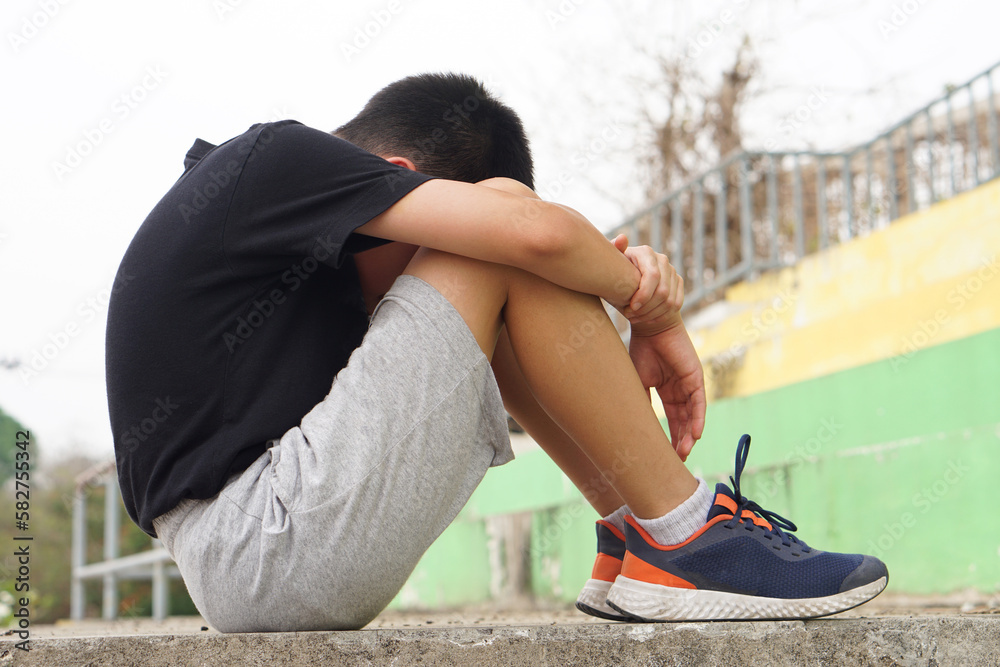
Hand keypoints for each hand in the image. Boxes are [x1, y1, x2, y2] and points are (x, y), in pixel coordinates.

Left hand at [611, 234, 682, 331]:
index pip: (652, 276)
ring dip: (651, 314)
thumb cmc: (616, 279)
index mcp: (645, 253)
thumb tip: (622, 238)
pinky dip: (660, 315)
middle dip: (646, 308)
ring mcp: (672, 270)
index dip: (643, 295)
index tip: (630, 308)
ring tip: (635, 317)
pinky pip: (674, 304)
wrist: (630, 289)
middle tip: (630, 315)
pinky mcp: (678, 282)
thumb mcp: (612, 269)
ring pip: (669, 301)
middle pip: (662, 291)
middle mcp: (662, 259)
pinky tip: (646, 318)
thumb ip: (614, 252)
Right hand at [628, 323, 705, 461]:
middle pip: (684, 421)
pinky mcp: (696, 377)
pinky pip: (699, 402)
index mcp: (667, 390)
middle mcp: (681, 389)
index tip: (665, 454)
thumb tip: (637, 425)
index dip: (670, 436)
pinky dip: (698, 419)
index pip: (672, 419)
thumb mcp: (638, 381)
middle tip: (676, 460)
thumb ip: (642, 401)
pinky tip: (695, 434)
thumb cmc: (642, 350)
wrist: (650, 326)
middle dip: (680, 440)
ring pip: (692, 415)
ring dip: (689, 435)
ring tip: (684, 452)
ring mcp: (690, 384)